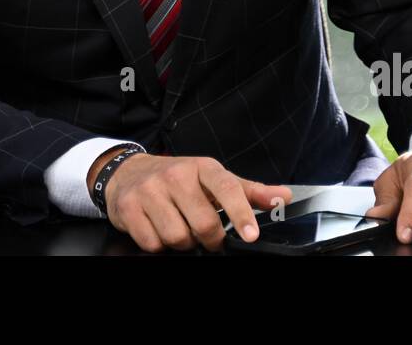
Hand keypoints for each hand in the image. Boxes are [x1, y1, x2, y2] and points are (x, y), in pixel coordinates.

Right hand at [103, 153, 293, 252]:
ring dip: (182, 242)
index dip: (241, 213)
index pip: (227, 188)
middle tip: (206, 235)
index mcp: (202, 167)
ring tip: (179, 227)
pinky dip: (159, 244)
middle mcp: (175, 175)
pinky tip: (158, 229)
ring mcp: (150, 190)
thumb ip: (248, 191)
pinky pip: (153, 243)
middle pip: (204, 223)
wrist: (129, 173)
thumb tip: (283, 197)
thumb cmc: (178, 179)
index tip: (250, 235)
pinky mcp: (130, 207)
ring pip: (178, 237)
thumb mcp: (213, 179)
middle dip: (209, 239)